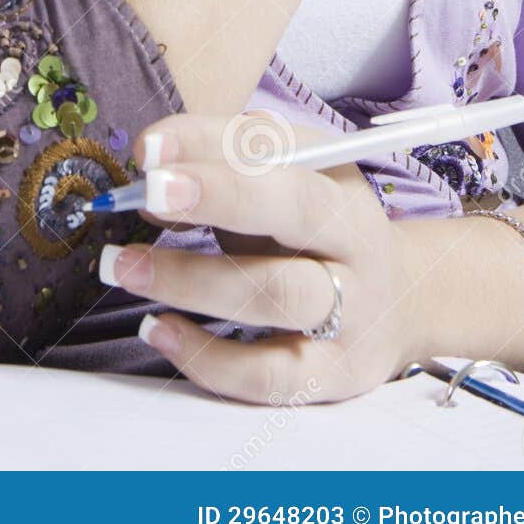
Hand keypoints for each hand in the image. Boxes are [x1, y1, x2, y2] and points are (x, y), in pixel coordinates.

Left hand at [100, 113, 415, 404]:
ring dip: (190, 279)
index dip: (208, 145)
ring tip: (122, 265)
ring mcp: (350, 316)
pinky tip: (159, 330)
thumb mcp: (293, 182)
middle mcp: (354, 246)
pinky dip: (207, 357)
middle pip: (293, 212)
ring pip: (273, 295)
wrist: (401, 304)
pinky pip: (266, 375)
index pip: (276, 152)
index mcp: (338, 186)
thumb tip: (152, 167)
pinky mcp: (331, 378)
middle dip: (218, 195)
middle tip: (145, 192)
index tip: (148, 148)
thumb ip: (229, 162)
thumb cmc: (320, 229)